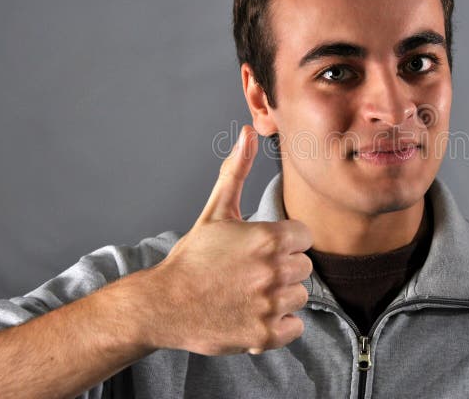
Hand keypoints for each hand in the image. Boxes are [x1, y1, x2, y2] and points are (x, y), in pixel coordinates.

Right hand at [146, 125, 312, 355]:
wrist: (164, 303)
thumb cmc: (193, 256)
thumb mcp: (217, 209)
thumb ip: (238, 171)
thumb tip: (246, 133)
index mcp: (270, 238)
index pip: (304, 237)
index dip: (284, 242)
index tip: (261, 248)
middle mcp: (274, 271)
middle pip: (304, 268)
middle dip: (282, 268)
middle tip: (251, 272)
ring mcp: (270, 304)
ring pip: (299, 297)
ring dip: (280, 297)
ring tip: (249, 293)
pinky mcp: (265, 335)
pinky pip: (295, 328)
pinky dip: (279, 326)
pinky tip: (253, 314)